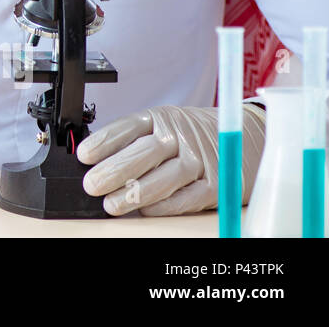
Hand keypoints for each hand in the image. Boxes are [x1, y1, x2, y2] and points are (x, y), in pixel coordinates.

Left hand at [75, 104, 266, 215]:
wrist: (244, 135)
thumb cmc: (190, 133)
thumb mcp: (162, 124)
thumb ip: (134, 139)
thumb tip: (95, 160)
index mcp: (160, 118)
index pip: (128, 127)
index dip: (104, 142)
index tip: (83, 156)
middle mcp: (180, 136)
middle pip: (144, 153)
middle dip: (114, 170)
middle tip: (92, 184)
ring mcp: (200, 160)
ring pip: (164, 177)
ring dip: (135, 193)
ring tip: (112, 204)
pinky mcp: (216, 184)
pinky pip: (187, 197)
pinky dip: (165, 206)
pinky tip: (145, 210)